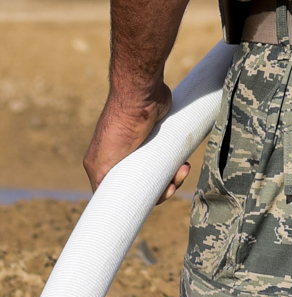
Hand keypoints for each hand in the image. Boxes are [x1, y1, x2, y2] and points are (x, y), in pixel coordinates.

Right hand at [83, 83, 190, 202]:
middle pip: (142, 184)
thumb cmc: (121, 126)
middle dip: (162, 188)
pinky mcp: (155, 136)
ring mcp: (139, 147)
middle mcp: (120, 158)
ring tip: (184, 169)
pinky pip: (166, 156)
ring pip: (157, 172)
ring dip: (172, 176)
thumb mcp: (104, 160)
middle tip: (175, 184)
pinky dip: (175, 162)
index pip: (121, 194)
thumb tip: (104, 203)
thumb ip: (102, 181)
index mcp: (103, 166)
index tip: (159, 197)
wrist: (141, 94)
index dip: (141, 200)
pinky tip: (184, 163)